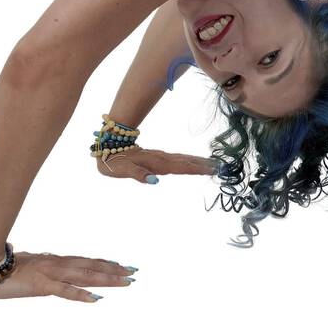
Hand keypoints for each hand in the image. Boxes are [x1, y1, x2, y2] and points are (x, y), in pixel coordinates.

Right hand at [0, 251, 135, 301]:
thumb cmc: (3, 266)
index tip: (121, 265)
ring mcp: (50, 273)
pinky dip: (81, 295)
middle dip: (113, 270)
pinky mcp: (41, 285)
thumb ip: (41, 264)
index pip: (84, 261)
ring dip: (107, 279)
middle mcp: (56, 264)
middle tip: (134, 271)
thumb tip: (50, 261)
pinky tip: (96, 299)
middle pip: (90, 266)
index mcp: (53, 260)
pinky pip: (65, 291)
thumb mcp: (28, 264)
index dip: (103, 263)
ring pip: (85, 275)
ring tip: (125, 281)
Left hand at [95, 146, 217, 183]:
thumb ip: (137, 174)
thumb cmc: (114, 162)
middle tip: (221, 167)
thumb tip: (154, 181)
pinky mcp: (159, 158)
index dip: (196, 169)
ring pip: (184, 159)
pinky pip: (178, 160)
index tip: (212, 169)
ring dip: (199, 162)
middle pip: (186, 162)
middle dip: (203, 164)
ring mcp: (161, 157)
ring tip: (214, 164)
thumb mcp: (122, 169)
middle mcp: (161, 159)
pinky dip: (189, 161)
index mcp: (155, 163)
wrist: (107, 147)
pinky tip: (195, 163)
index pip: (180, 167)